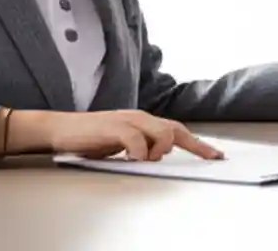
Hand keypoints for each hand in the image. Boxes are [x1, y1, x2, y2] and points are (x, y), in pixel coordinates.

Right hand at [13, 109, 223, 160]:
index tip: (216, 156)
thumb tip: (158, 158)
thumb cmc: (92, 137)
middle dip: (196, 145)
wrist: (61, 129)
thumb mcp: (122, 143)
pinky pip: (136, 139)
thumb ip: (142, 146)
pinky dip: (140, 151)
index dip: (198, 143)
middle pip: (176, 128)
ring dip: (161, 150)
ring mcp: (127, 120)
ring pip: (162, 132)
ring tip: (148, 160)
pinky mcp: (113, 127)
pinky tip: (135, 159)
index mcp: (144, 121)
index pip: (177, 130)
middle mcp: (140, 117)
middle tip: (210, 158)